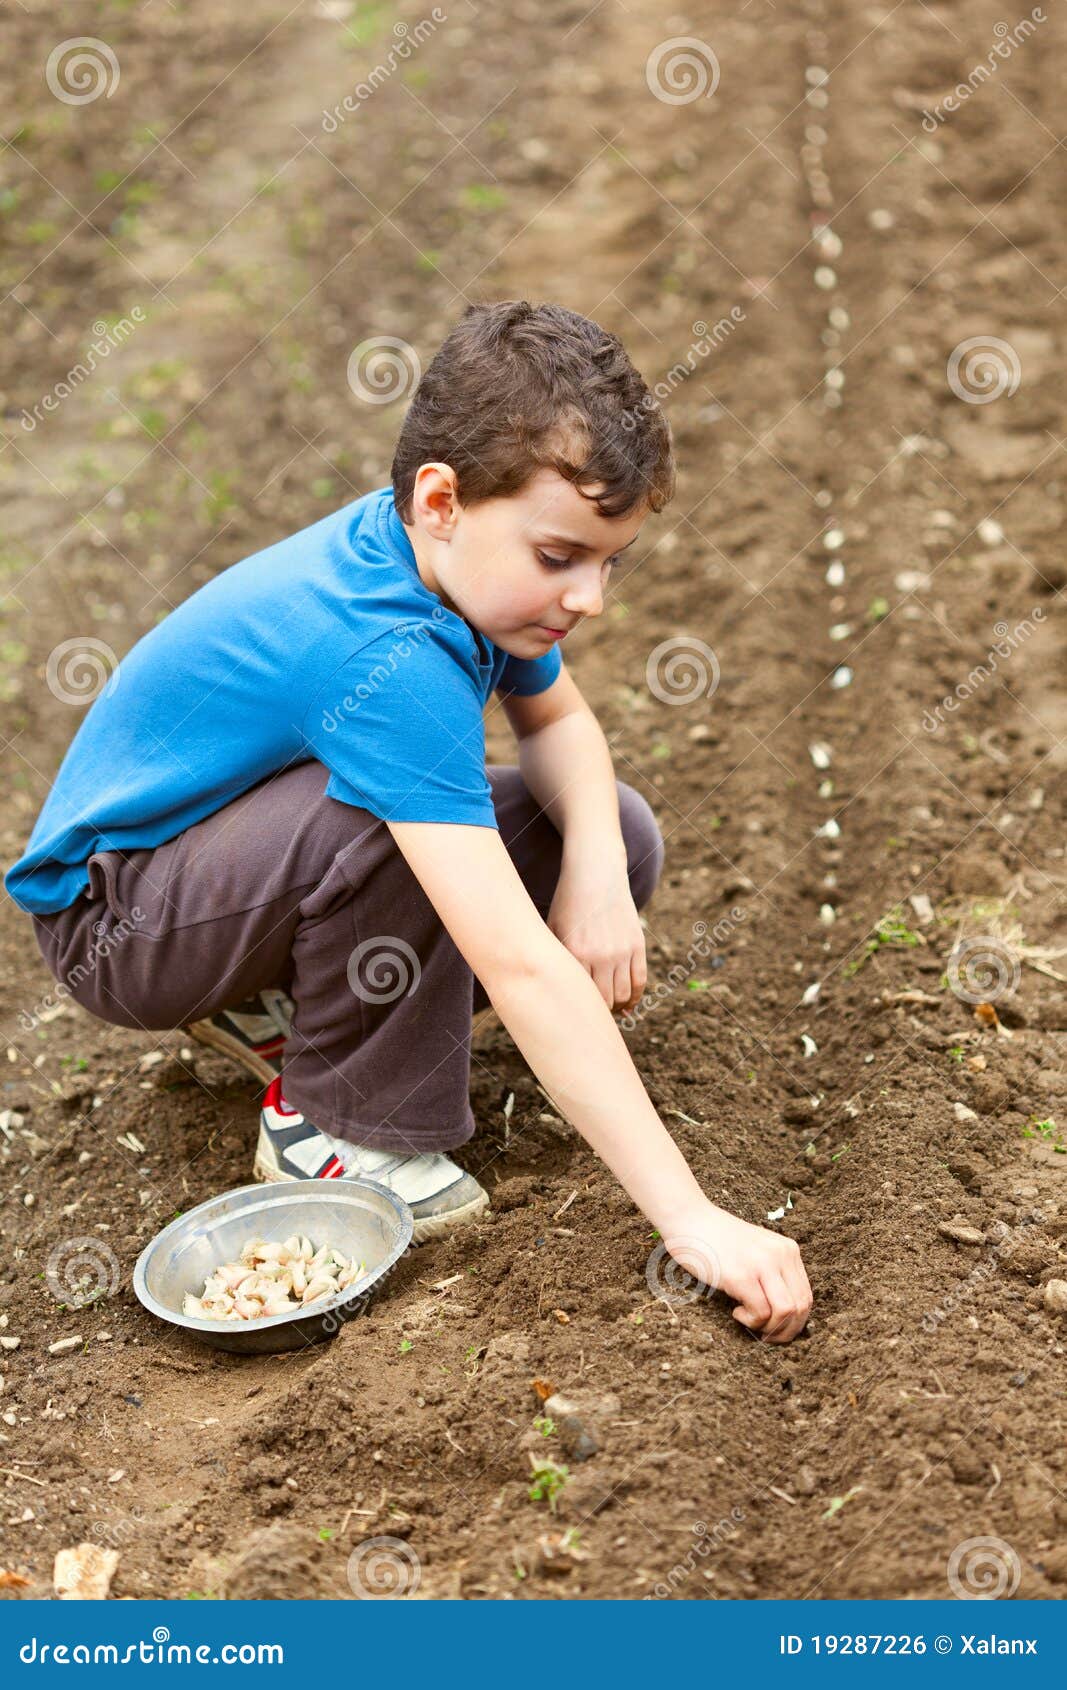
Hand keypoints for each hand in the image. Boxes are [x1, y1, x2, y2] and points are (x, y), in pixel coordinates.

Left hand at [547, 858, 646, 1011]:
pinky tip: (628, 1003)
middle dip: (600, 1013)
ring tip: (610, 1011)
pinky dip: (635, 996)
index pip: (581, 996)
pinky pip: (640, 980)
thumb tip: (549, 989)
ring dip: (618, 1007)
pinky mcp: (637, 944)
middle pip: (605, 1001)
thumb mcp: (552, 929)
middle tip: (594, 1017)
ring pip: (624, 994)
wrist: (595, 874)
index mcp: (575, 953)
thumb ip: (554, 958)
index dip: (579, 1010)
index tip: (575, 1018)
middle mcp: (601, 955)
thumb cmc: (567, 903)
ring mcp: (622, 950)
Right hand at [660, 1202, 812, 1343]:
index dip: (795, 1321)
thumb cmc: (717, 1240)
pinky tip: (736, 1311)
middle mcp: (781, 1254)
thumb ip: (773, 1273)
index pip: (806, 1296)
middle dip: (785, 1330)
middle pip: (801, 1306)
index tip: (777, 1329)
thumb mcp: (756, 1251)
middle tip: (765, 1335)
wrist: (689, 1218)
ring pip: (785, 1312)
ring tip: (748, 1319)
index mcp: (788, 1249)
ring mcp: (762, 1264)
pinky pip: (761, 1312)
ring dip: (769, 1327)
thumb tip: (785, 1314)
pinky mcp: (742, 1275)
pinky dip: (751, 1321)